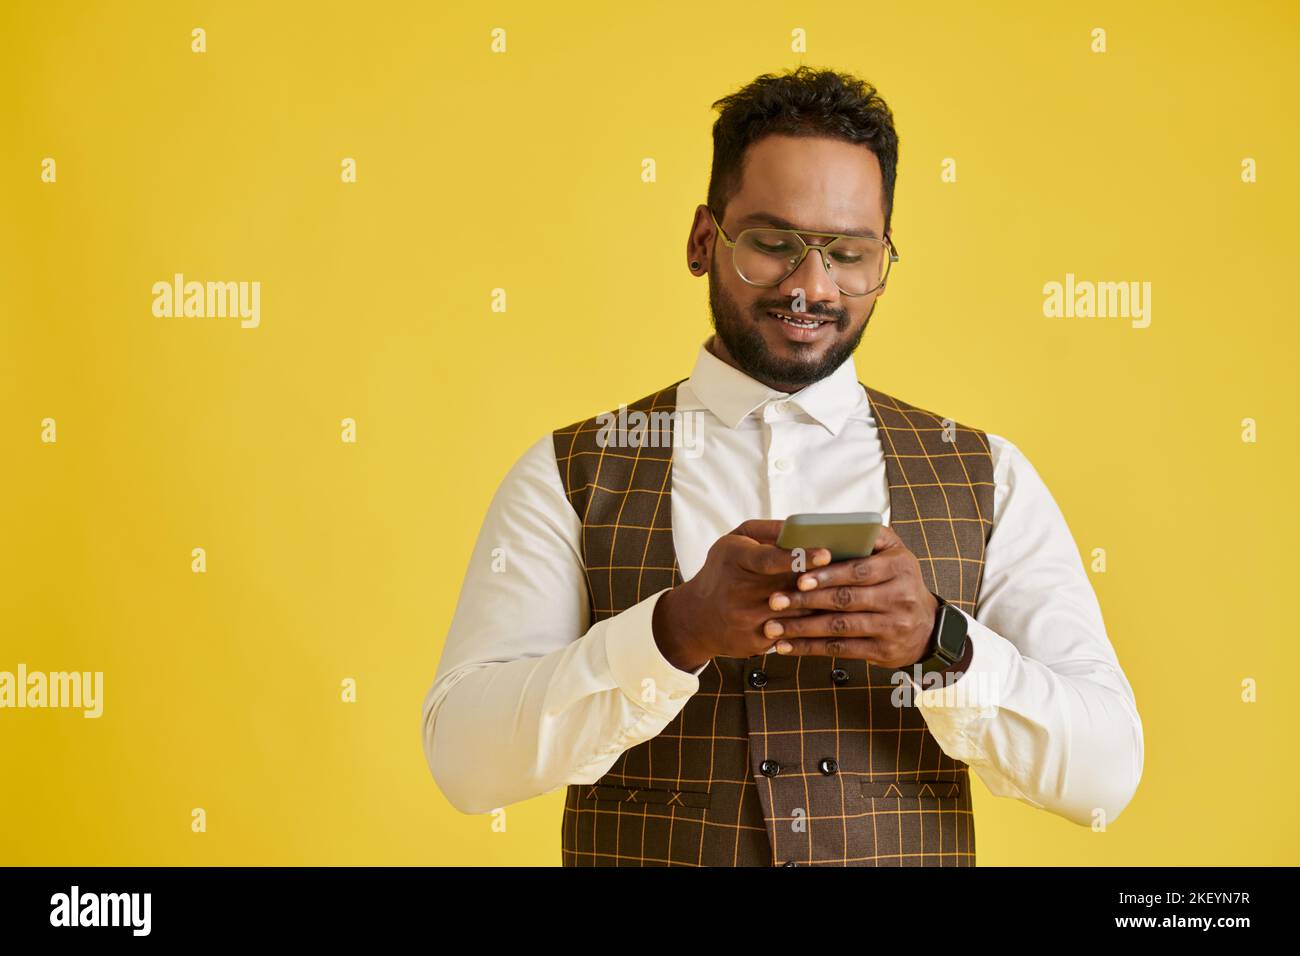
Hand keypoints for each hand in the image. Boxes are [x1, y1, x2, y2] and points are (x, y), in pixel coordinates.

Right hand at [652, 519, 832, 671]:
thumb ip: (766, 531)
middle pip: (790, 587)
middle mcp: (737, 591)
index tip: (828, 553)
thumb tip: (802, 527)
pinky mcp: (754, 642)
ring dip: (825, 605)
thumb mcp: (734, 542)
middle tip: (854, 572)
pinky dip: (813, 626)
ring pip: (797, 614)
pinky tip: (833, 618)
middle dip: (823, 581)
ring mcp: (746, 620)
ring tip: (850, 594)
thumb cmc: (723, 570)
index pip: (770, 559)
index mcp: (733, 559)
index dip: (800, 557)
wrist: (694, 619)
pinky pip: (793, 634)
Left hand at [759, 525, 938, 667]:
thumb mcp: (894, 552)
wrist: (927, 626)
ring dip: (802, 629)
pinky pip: (841, 651)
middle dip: (806, 601)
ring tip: (772, 627)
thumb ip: (868, 536)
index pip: (859, 571)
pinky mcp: (883, 651)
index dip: (828, 575)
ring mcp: (893, 627)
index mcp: (900, 566)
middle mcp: (900, 597)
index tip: (798, 578)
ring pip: (840, 628)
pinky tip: (787, 647)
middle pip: (845, 600)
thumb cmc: (898, 580)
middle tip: (773, 601)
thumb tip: (830, 525)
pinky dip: (811, 649)